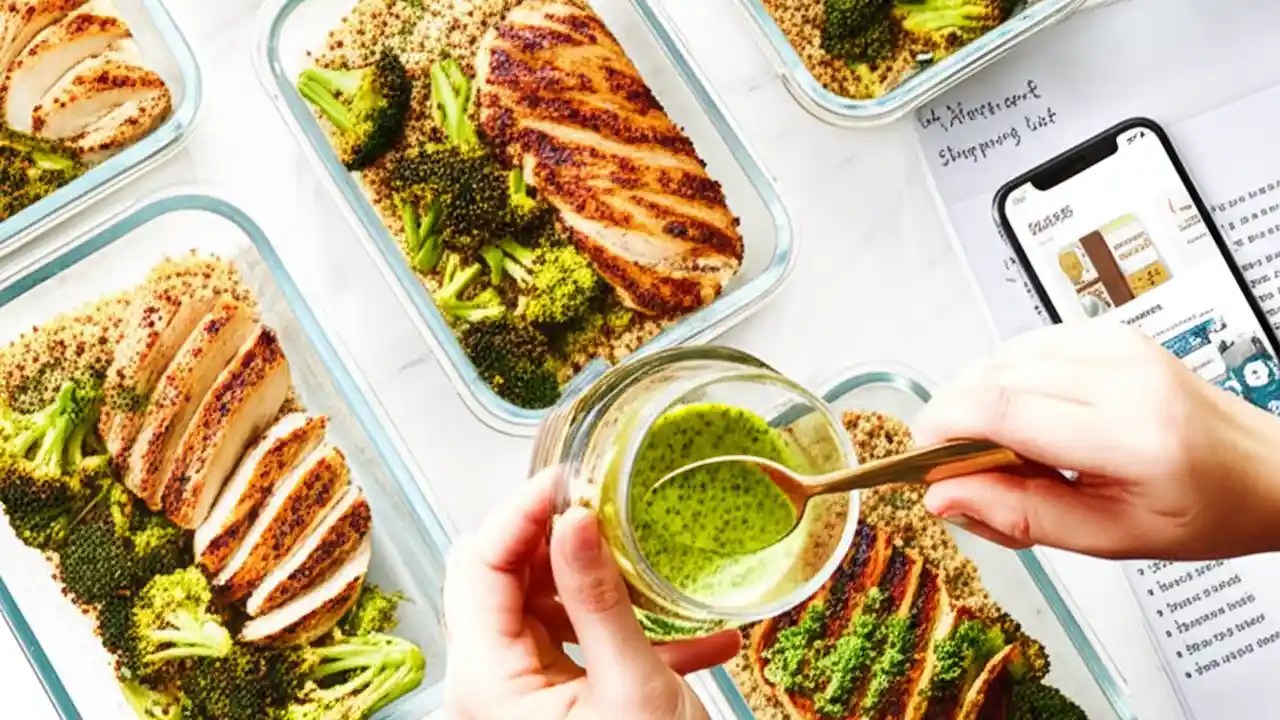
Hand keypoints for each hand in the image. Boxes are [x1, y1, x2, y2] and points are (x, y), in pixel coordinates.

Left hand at [442, 469, 741, 718]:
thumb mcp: (633, 687)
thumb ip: (599, 598)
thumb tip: (574, 517)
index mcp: (488, 681)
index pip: (477, 563)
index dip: (520, 511)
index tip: (569, 477)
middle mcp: (491, 684)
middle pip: (502, 577)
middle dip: (557, 538)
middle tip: (607, 505)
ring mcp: (523, 694)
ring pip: (543, 605)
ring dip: (600, 583)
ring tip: (655, 568)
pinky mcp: (558, 703)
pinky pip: (580, 644)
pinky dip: (629, 632)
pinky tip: (696, 638)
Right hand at [914, 320, 1279, 559]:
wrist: (1264, 470)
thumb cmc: (1204, 508)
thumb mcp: (1110, 537)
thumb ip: (1019, 515)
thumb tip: (944, 496)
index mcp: (1128, 432)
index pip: (999, 408)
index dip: (941, 431)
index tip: (921, 462)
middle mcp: (1120, 373)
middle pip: (988, 376)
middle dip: (953, 423)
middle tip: (965, 471)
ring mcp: (1113, 342)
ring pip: (999, 358)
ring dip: (978, 403)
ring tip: (1011, 453)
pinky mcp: (1105, 331)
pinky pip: (1023, 349)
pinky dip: (1005, 384)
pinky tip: (1029, 421)